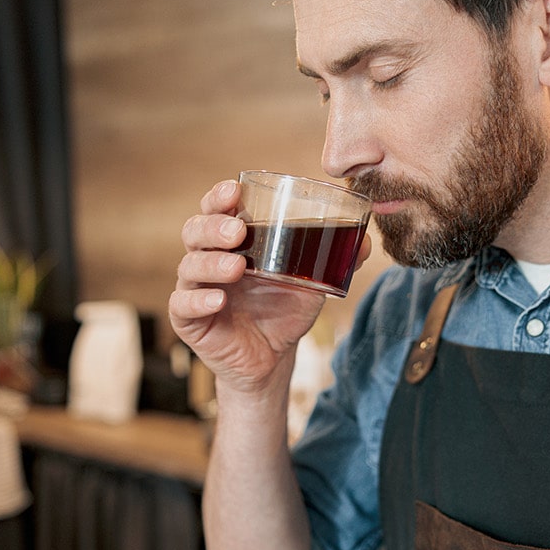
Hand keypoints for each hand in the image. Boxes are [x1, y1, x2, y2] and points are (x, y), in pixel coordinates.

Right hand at [170, 179, 349, 395]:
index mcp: (232, 242)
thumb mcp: (311, 283)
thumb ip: (336, 260)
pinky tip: (218, 299)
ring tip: (237, 267)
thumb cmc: (283, 310)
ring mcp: (195, 288)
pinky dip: (198, 299)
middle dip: (213, 226)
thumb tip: (366, 242)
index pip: (216, 209)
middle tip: (238, 231)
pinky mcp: (189, 320)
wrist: (272, 359)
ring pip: (189, 265)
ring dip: (211, 262)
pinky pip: (183, 305)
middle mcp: (208, 259)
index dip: (219, 196)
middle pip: (195, 231)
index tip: (234, 190)